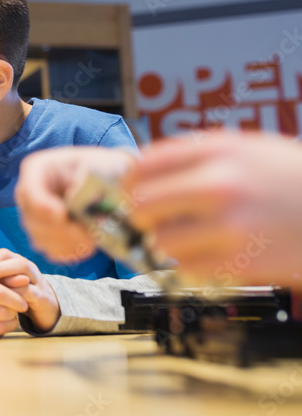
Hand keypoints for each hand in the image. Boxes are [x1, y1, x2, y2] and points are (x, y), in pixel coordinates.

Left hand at [0, 247, 59, 332]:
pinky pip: (31, 290)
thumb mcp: (2, 286)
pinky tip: (4, 298)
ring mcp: (36, 279)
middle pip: (6, 254)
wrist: (46, 309)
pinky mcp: (43, 296)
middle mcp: (25, 266)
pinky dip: (17, 292)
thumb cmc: (18, 296)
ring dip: (2, 271)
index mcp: (12, 261)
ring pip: (22, 265)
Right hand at [0, 277, 27, 337]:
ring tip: (10, 316)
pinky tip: (1, 324)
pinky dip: (2, 330)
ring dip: (10, 322)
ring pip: (0, 326)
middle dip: (14, 312)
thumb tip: (24, 279)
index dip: (15, 299)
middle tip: (17, 311)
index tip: (24, 302)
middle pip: (2, 312)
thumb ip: (6, 280)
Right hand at [16, 146, 134, 262]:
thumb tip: (73, 199)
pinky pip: (51, 252)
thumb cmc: (107, 169)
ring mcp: (33, 217)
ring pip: (41, 239)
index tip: (64, 216)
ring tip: (94, 235)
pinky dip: (72, 251)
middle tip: (91, 232)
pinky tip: (88, 242)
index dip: (43, 207)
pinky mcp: (44, 236)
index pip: (30, 191)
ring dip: (70, 242)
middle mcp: (29, 194)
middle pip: (33, 220)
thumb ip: (88, 179)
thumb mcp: (102, 165)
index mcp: (38, 169)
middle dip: (63, 230)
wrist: (113, 185)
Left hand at [127, 132, 301, 287]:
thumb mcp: (248, 148)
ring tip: (190, 237)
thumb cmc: (292, 179)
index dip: (130, 181)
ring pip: (161, 241)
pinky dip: (193, 264)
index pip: (145, 164)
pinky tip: (214, 252)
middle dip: (141, 213)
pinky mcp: (242, 263)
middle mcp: (221, 185)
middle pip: (142, 203)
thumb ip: (197, 155)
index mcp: (220, 150)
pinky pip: (189, 267)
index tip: (131, 190)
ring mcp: (231, 226)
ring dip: (168, 242)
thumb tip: (140, 169)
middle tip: (151, 218)